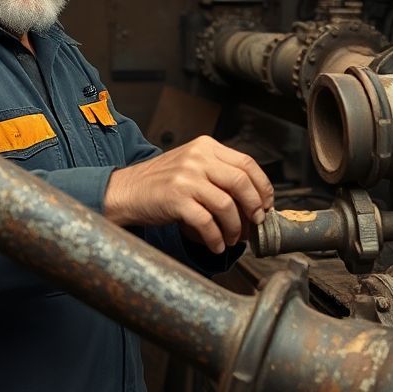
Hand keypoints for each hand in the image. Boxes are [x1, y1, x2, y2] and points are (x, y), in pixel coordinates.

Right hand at [103, 136, 273, 253]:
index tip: (267, 203)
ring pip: (227, 205)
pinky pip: (207, 222)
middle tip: (255, 222)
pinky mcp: (176, 199)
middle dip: (254, 207)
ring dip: (235, 228)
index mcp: (205, 147)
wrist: (125, 191)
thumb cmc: (159, 182)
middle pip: (241, 182)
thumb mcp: (190, 165)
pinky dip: (216, 238)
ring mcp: (186, 178)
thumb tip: (252, 198)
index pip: (247, 163)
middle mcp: (197, 158)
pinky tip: (216, 244)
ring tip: (232, 238)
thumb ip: (218, 172)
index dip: (263, 186)